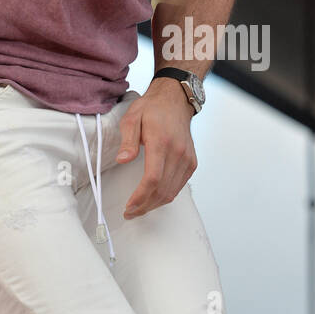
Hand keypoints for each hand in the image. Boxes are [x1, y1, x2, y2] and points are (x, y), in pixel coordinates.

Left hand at [116, 78, 196, 218]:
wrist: (175, 101)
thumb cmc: (152, 109)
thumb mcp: (132, 118)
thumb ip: (127, 140)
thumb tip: (123, 160)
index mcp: (161, 142)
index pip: (152, 178)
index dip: (140, 197)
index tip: (128, 206)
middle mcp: (178, 152)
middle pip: (162, 190)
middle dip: (144, 206)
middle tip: (129, 213)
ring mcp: (187, 159)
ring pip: (172, 192)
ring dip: (155, 204)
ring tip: (139, 209)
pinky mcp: (191, 162)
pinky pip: (179, 186)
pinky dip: (166, 196)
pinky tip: (153, 198)